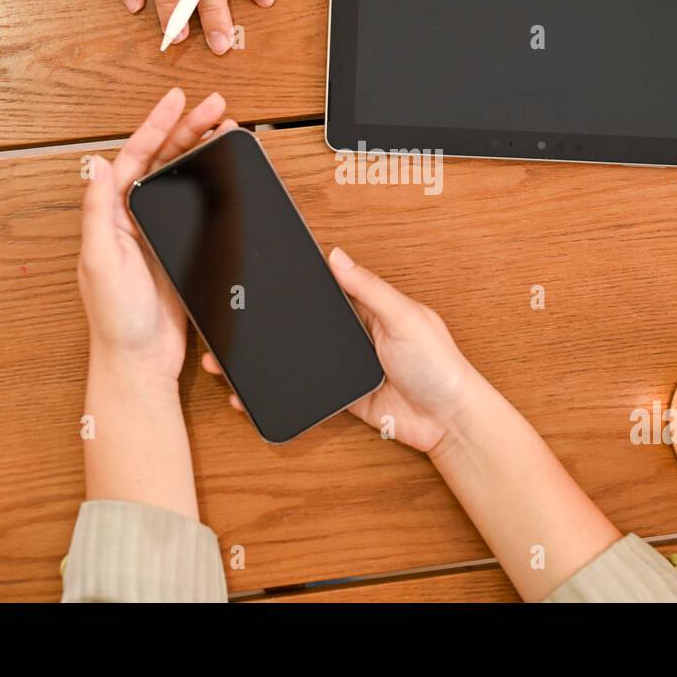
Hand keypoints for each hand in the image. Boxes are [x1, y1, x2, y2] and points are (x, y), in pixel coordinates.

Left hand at [78, 86, 232, 396]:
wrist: (140, 361)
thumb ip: (97, 210)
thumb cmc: (115, 318)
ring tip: (223, 128)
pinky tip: (223, 172)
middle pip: (161, 161)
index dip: (156, 125)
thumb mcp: (100, 260)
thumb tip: (94, 163)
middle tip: (216, 107)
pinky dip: (209, 184)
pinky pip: (194, 206)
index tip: (177, 100)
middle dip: (187, 129)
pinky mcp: (177, 250)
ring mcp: (155, 233)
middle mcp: (130, 219)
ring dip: (198, 151)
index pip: (133, 157)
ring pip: (179, 179)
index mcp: (110, 215)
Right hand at [203, 246, 484, 452]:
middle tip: (231, 321)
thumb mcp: (404, 317)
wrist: (448, 420)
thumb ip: (369, 288)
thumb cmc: (440, 364)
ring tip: (228, 359)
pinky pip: (305, 391)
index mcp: (371, 308)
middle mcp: (356, 335)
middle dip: (268, 324)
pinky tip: (255, 394)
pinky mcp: (342, 396)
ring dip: (266, 359)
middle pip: (305, 325)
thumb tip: (337, 256)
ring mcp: (346, 367)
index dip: (298, 283)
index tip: (261, 278)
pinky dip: (281, 391)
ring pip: (298, 357)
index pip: (328, 288)